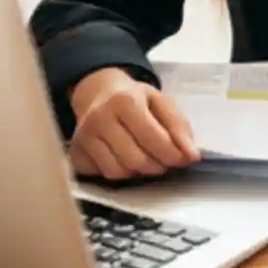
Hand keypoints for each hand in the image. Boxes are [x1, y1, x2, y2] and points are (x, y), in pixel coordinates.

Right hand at [66, 67, 201, 178]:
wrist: (98, 92)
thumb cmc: (133, 98)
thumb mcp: (160, 102)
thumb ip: (178, 126)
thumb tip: (191, 155)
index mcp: (124, 100)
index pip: (152, 137)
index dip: (173, 154)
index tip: (184, 159)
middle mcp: (99, 119)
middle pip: (136, 160)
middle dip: (157, 166)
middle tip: (165, 162)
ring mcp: (84, 138)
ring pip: (118, 172)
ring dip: (138, 172)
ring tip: (145, 158)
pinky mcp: (76, 153)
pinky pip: (102, 175)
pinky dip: (119, 172)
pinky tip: (124, 159)